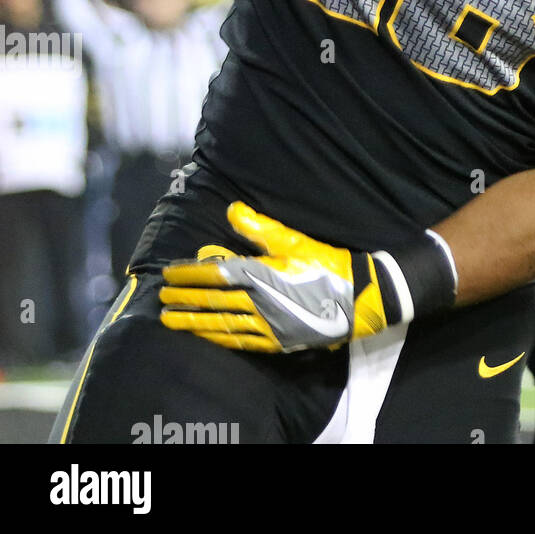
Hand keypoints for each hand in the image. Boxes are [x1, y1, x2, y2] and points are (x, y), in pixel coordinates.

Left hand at [159, 201, 399, 352]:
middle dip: (184, 298)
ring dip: (193, 321)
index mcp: (261, 275)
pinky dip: (217, 338)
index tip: (169, 273)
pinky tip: (204, 336)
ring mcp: (266, 325)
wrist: (357, 296)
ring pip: (220, 324)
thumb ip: (260, 228)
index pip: (215, 274)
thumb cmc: (325, 263)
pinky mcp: (276, 341)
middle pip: (212, 301)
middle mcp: (258, 303)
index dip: (190, 273)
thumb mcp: (294, 240)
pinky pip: (239, 341)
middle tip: (161, 298)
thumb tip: (232, 209)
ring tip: (170, 320)